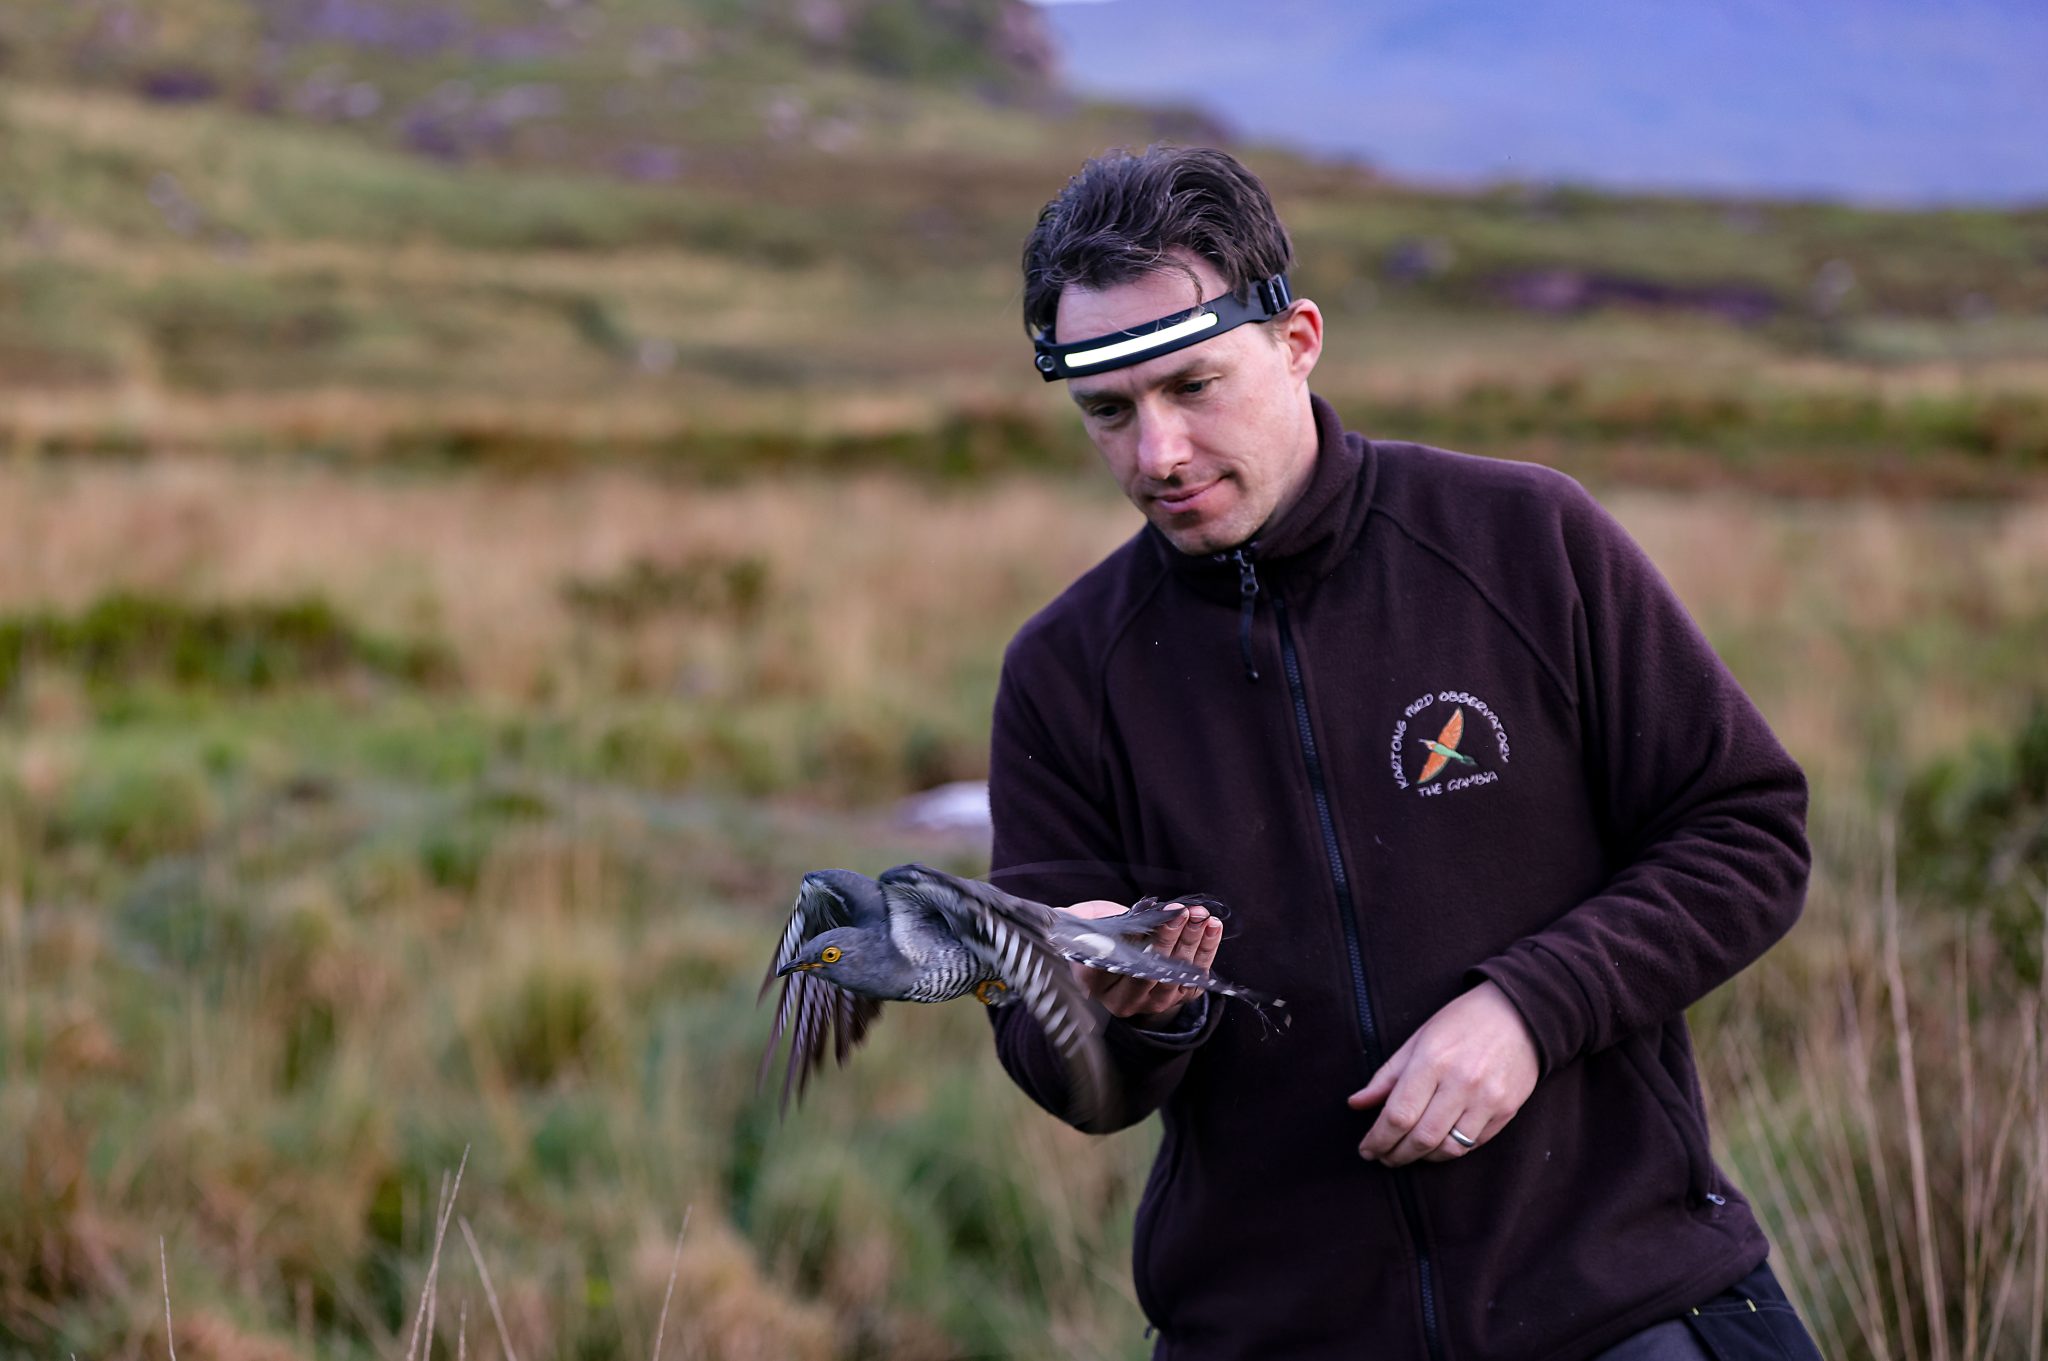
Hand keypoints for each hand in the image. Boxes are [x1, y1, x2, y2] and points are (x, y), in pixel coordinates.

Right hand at [1061, 899, 1221, 1026]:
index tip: (1147, 917)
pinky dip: (1207, 949)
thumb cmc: (1102, 929)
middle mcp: (1123, 1000)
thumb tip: (1126, 914)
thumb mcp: (1091, 921)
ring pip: (1176, 974)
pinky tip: (1212, 926)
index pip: (1115, 964)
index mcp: (1094, 983)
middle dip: (1168, 938)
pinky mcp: (1177, 998)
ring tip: (1200, 915)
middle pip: (1149, 972)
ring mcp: (1152, 1003)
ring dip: (1192, 941)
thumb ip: (1099, 922)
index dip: (1133, 940)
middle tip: (1180, 913)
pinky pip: (1196, 976)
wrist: (1121, 946)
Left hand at [1346, 981, 1538, 1164]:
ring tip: (1408, 1153)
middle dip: (1396, 1155)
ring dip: (1423, 1158)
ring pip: (1448, 1149)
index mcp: (1433, 1061)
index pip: (1398, 1114)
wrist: (1520, 1014)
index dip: (1378, 1139)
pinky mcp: (1506, 1111)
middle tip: (1383, 1157)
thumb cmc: (1462, 1022)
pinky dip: (1450, 1151)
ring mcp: (1487, 1100)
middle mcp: (1462, 1083)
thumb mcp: (1419, 1039)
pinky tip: (1436, 1145)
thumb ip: (1387, 1075)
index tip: (1366, 1149)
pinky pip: (1472, 1145)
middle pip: (1421, 1138)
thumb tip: (1355, 1104)